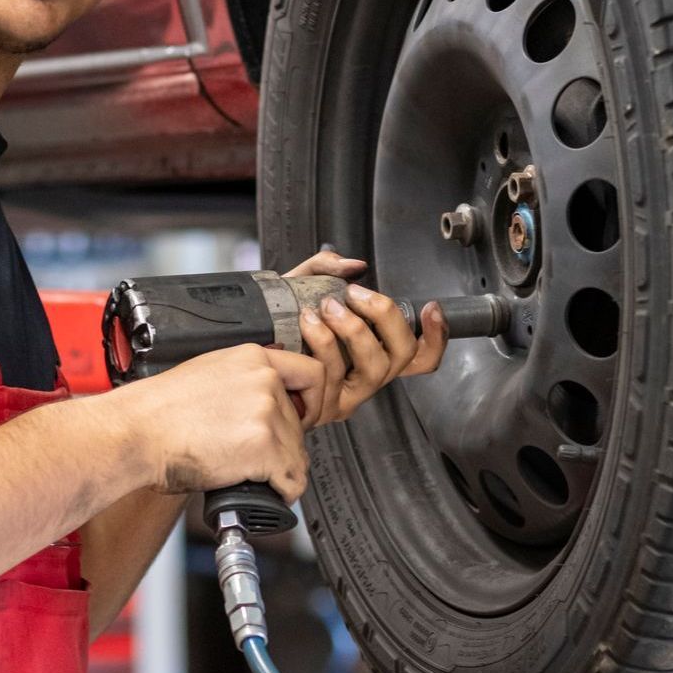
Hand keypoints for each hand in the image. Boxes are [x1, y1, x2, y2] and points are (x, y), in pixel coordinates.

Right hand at [119, 343, 323, 501]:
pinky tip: (266, 491)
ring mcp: (266, 411)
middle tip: (263, 458)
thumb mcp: (209, 375)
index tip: (304, 417)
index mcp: (252, 358)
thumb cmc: (158, 412)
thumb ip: (244, 381)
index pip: (313, 372)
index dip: (313, 401)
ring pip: (299, 452)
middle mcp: (264, 379)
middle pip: (303, 421)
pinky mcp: (263, 445)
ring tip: (254, 475)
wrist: (135, 433)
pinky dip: (283, 491)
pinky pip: (292, 477)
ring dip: (282, 470)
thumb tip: (267, 402)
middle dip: (287, 445)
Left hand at [287, 249, 447, 426]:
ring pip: (374, 367)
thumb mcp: (300, 287)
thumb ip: (326, 268)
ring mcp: (345, 396)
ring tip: (326, 307)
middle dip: (384, 316)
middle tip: (355, 294)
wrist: (235, 349)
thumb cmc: (273, 326)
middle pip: (403, 355)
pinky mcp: (320, 406)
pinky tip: (306, 324)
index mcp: (370, 356)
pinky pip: (335, 376)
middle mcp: (365, 380)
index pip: (419, 356)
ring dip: (354, 329)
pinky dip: (323, 343)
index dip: (436, 336)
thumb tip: (354, 265)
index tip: (431, 308)